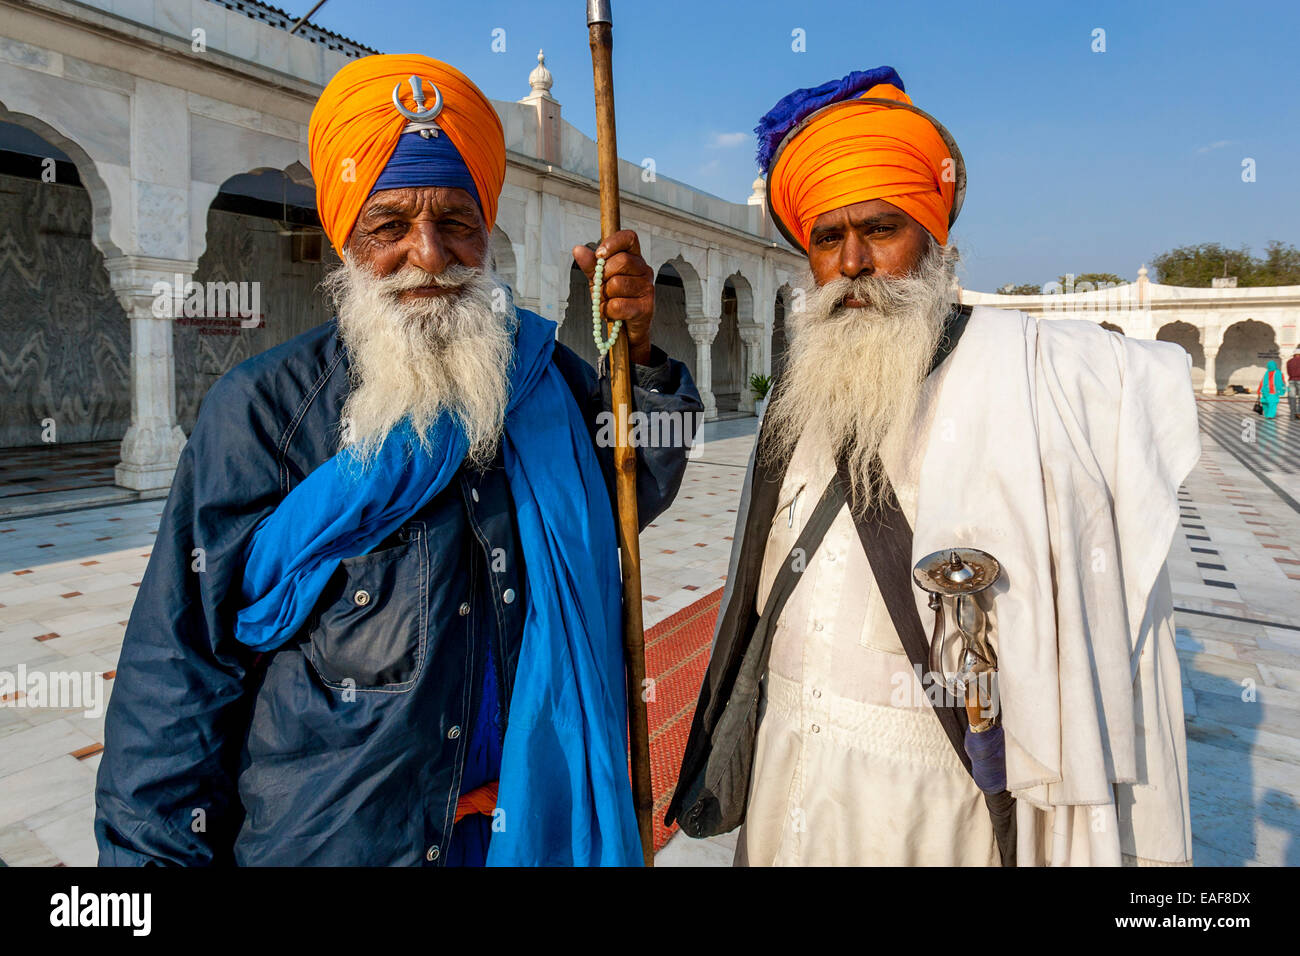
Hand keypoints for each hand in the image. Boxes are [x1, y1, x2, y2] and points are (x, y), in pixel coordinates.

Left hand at [573, 230, 653, 364]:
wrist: (625, 330)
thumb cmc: (614, 300)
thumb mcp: (598, 280)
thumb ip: (590, 265)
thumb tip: (578, 249)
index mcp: (634, 258)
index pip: (629, 238)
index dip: (613, 242)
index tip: (599, 254)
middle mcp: (644, 270)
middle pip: (622, 261)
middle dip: (604, 276)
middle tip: (602, 287)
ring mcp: (647, 288)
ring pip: (617, 284)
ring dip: (604, 296)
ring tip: (608, 302)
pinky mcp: (646, 308)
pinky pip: (618, 305)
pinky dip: (608, 311)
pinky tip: (612, 313)